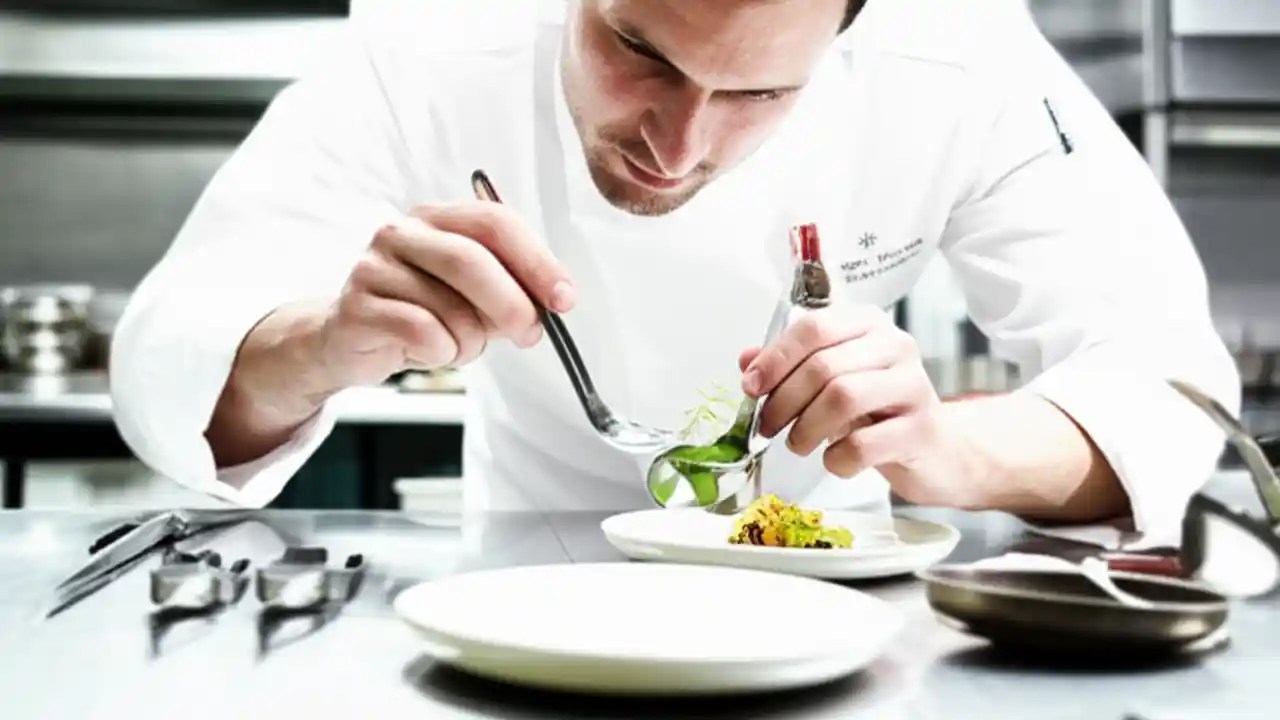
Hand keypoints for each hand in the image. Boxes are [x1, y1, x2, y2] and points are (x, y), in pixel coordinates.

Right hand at [318, 201, 574, 388]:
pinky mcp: (358, 307)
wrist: (348, 340)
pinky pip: (423, 334)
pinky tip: (430, 352)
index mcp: (437, 217)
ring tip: (457, 345)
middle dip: (512, 304)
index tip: (564, 297)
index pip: (495, 223)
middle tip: (529, 334)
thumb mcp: (472, 296)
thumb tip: (554, 300)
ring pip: (450, 308)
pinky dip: (442, 352)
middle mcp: (401, 233)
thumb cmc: (420, 312)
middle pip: (471, 261)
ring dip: (470, 340)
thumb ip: (510, 289)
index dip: (536, 261)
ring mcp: (374, 267)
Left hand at [738, 305, 961, 505]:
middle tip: (767, 426)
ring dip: (806, 428)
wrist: (936, 450)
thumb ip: (790, 367)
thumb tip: (747, 361)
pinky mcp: (920, 430)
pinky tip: (834, 461)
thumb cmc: (878, 411)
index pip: (814, 327)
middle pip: (824, 366)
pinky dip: (836, 459)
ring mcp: (912, 386)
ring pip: (843, 398)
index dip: (775, 358)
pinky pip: (863, 445)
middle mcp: (895, 346)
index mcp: (868, 324)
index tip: (751, 386)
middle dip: (784, 401)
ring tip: (797, 443)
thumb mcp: (832, 381)